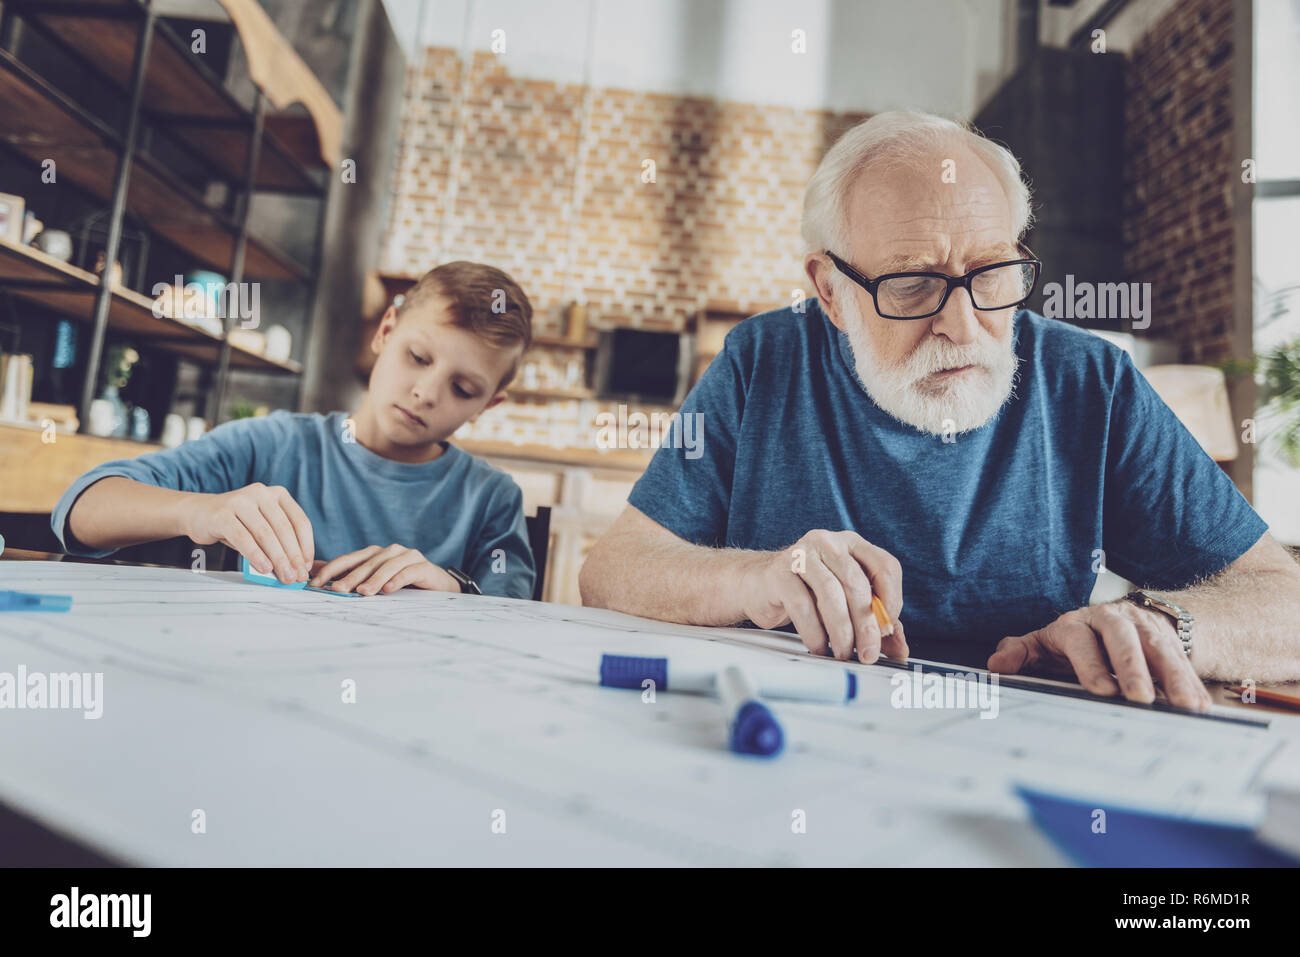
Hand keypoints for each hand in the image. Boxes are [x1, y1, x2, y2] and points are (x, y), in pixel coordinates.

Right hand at [183, 482, 313, 583]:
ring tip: (284, 576)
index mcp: (277, 494)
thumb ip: (277, 542)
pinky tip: (264, 568)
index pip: (299, 521)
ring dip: (277, 559)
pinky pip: (243, 538)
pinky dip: (255, 555)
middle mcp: (261, 493)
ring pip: (265, 534)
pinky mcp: (222, 514)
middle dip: (293, 557)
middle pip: (284, 529)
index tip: (307, 566)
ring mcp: (241, 501)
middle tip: (297, 577)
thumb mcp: (261, 527)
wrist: (199, 513)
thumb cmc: (236, 523)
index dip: (306, 546)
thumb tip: (294, 569)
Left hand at [308, 544, 459, 595]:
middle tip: (338, 590)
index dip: (331, 569)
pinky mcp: (424, 566)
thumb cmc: (403, 585)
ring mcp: (408, 556)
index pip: (349, 559)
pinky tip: (390, 589)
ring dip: (374, 579)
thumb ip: (347, 577)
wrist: (438, 587)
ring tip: (364, 593)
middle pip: (367, 563)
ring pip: (387, 566)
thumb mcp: (374, 582)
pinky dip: (398, 579)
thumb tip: (313, 571)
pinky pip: (409, 571)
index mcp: (375, 554)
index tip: (316, 583)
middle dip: (351, 577)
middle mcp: (390, 551)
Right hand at [738, 529, 907, 663]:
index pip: (885, 566)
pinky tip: (818, 646)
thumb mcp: (845, 603)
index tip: (887, 630)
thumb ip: (875, 622)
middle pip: (857, 583)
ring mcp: (802, 554)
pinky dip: (814, 632)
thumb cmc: (807, 592)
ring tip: (841, 653)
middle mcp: (828, 542)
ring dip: (841, 631)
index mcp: (852, 544)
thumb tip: (899, 650)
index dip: (892, 601)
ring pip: (830, 595)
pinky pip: (803, 606)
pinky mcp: (779, 573)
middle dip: (866, 625)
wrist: (758, 586)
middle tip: (867, 654)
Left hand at [987, 601, 1211, 711]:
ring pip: (1161, 649)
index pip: (1082, 639)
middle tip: (1140, 698)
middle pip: (1124, 639)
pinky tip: (1200, 706)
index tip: (1101, 690)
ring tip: (1183, 707)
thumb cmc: (1076, 640)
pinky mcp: (1171, 643)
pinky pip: (1185, 661)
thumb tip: (996, 666)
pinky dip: (1194, 683)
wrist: (1123, 618)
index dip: (1091, 663)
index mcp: (1077, 623)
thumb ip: (1021, 652)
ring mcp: (1145, 630)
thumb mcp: (1045, 643)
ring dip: (1174, 678)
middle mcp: (1113, 621)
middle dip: (1134, 668)